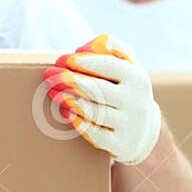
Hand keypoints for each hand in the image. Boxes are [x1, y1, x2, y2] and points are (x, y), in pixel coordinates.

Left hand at [42, 34, 161, 164]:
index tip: (62, 59)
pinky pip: (96, 134)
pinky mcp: (120, 145)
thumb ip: (112, 47)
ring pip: (95, 112)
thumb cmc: (125, 90)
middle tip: (49, 74)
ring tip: (54, 93)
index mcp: (137, 78)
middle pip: (99, 89)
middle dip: (70, 80)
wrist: (143, 131)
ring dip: (70, 101)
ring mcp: (129, 125)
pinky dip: (79, 123)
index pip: (109, 65)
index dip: (83, 62)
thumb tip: (84, 48)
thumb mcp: (127, 66)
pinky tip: (66, 113)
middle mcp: (136, 101)